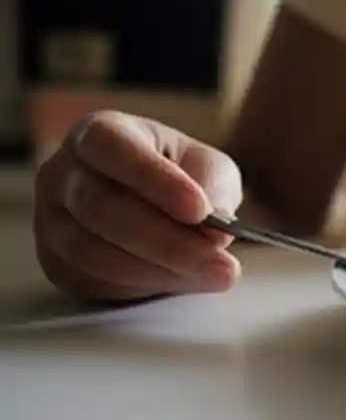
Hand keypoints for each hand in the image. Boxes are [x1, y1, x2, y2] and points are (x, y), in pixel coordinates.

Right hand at [34, 111, 243, 300]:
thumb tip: (212, 234)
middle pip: (99, 207)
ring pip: (92, 252)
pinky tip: (182, 280)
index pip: (110, 146)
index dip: (153, 179)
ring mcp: (50, 221)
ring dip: (159, 269)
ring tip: (213, 275)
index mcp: (98, 133)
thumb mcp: (209, 170)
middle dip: (166, 241)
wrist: (163, 209)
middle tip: (221, 262)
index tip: (200, 210)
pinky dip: (143, 286)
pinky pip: (92, 281)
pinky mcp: (57, 264)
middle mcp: (61, 173)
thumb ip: (213, 189)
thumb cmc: (183, 178)